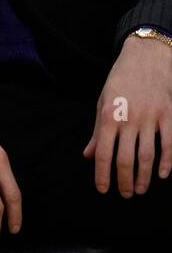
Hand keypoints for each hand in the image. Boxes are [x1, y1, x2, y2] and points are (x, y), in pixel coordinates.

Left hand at [83, 36, 171, 195]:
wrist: (145, 58)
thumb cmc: (120, 82)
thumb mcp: (102, 103)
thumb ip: (98, 131)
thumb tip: (89, 156)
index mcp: (108, 117)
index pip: (104, 153)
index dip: (102, 174)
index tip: (103, 190)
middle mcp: (129, 120)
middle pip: (126, 159)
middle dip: (124, 181)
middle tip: (125, 194)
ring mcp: (151, 118)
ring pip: (148, 155)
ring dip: (144, 177)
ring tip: (140, 189)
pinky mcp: (169, 115)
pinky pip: (169, 144)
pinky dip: (167, 162)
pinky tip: (163, 175)